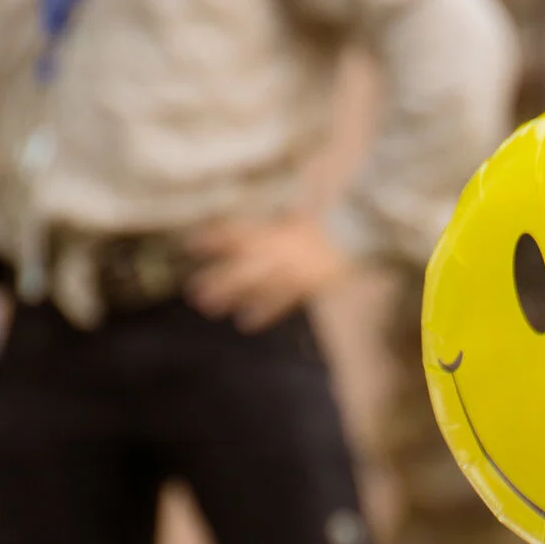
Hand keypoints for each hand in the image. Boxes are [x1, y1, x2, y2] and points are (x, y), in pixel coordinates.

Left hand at [186, 216, 347, 330]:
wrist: (356, 236)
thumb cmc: (325, 230)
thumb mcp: (296, 221)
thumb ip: (274, 227)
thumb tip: (251, 228)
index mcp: (275, 229)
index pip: (237, 232)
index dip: (212, 238)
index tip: (189, 245)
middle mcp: (279, 247)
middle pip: (242, 262)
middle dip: (218, 276)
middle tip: (193, 291)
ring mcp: (292, 266)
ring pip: (257, 282)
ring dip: (232, 295)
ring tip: (208, 307)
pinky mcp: (306, 283)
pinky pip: (282, 298)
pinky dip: (264, 310)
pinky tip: (246, 322)